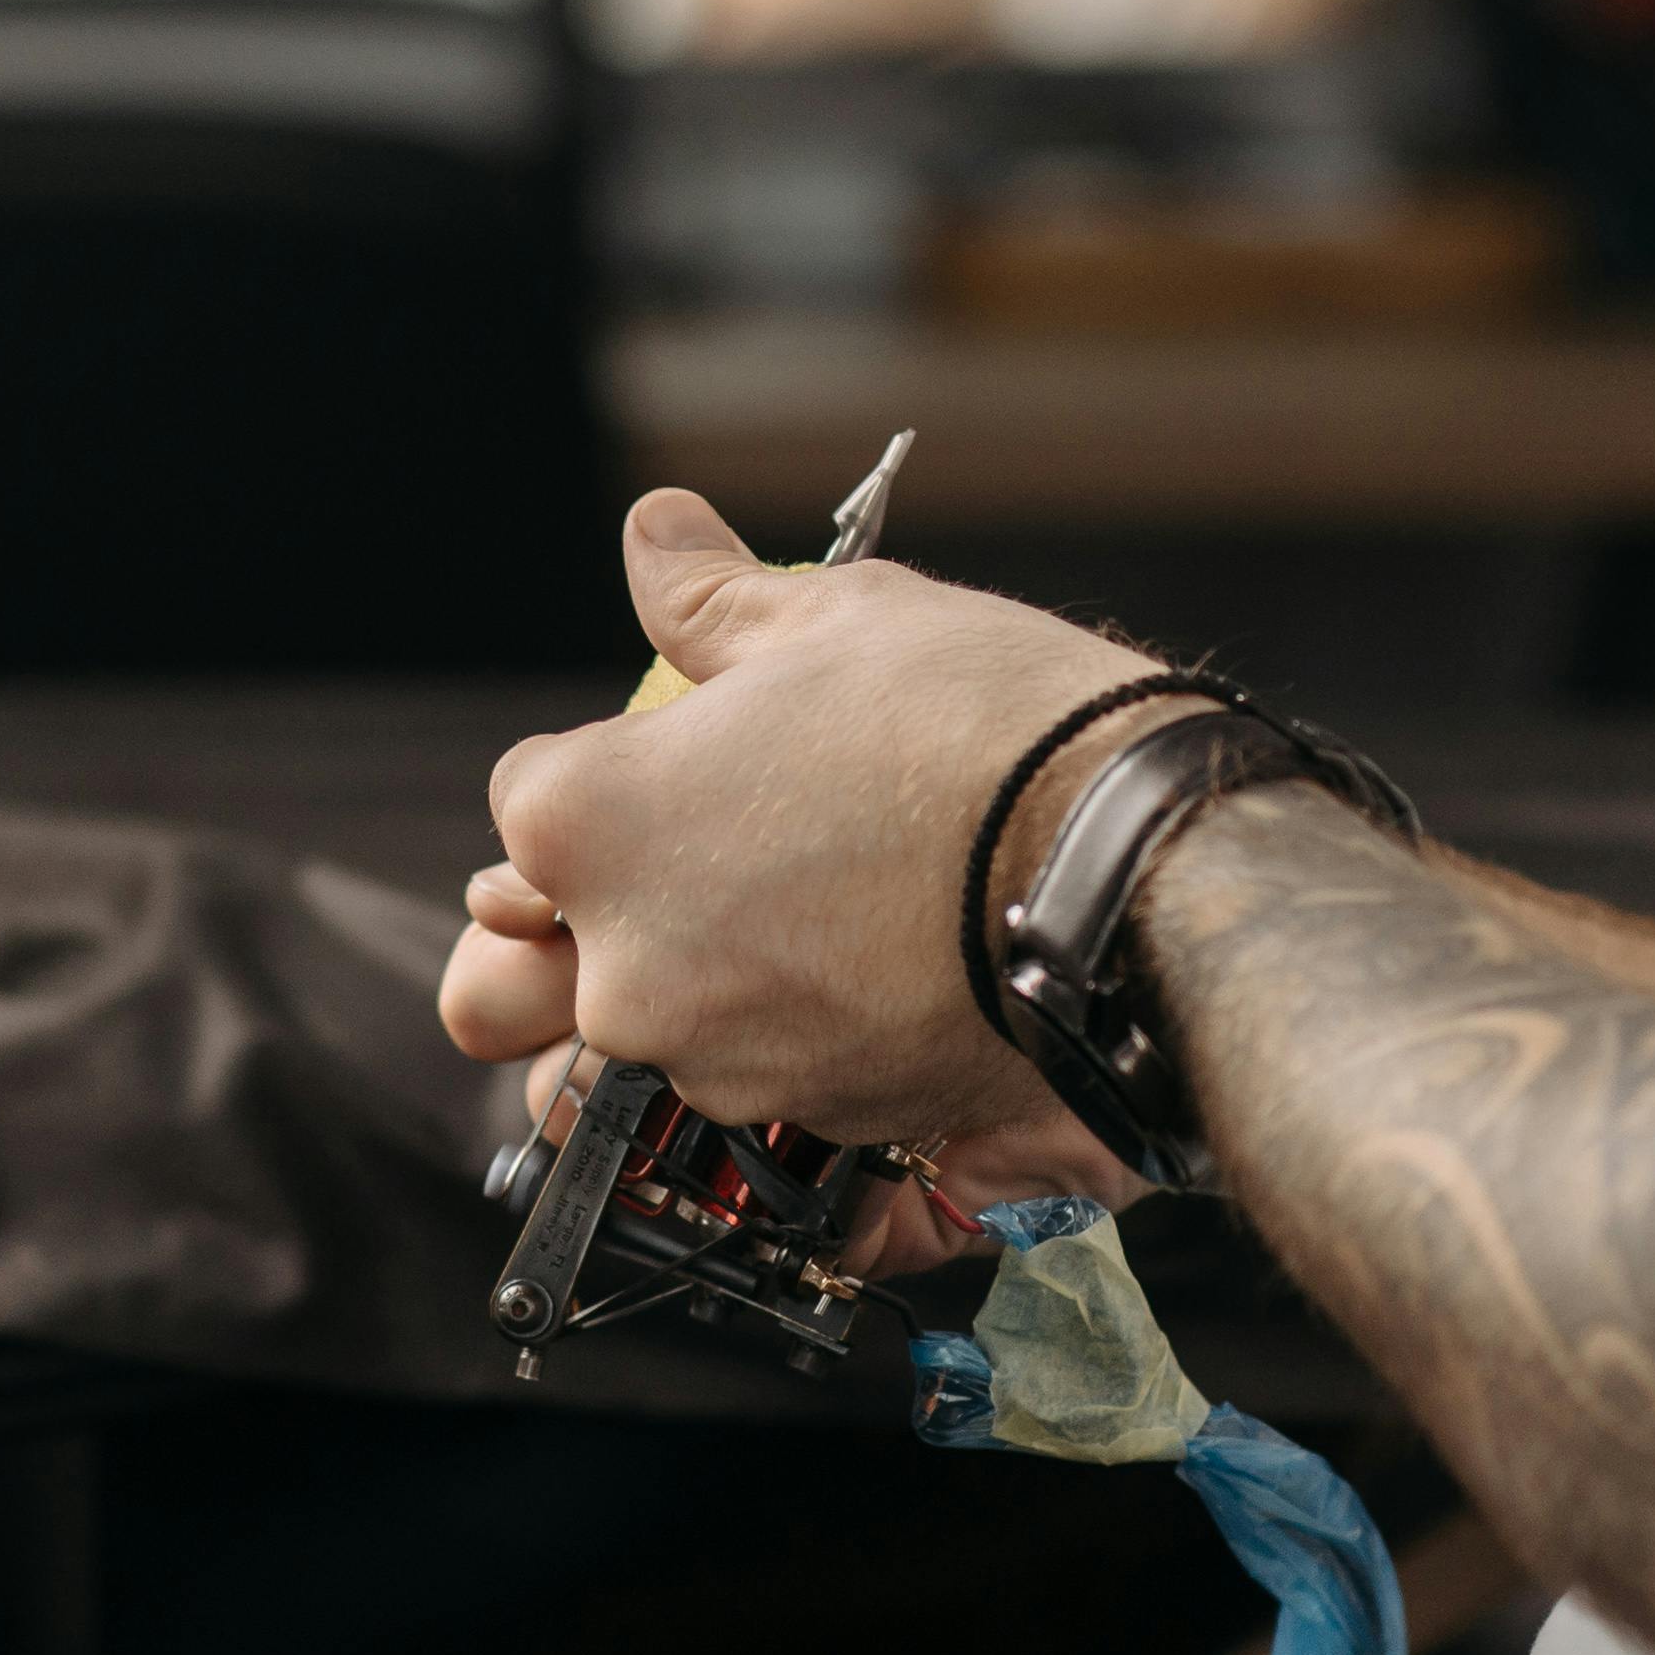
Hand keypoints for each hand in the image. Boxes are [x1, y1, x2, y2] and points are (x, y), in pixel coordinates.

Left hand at [435, 486, 1166, 1205]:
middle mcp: (622, 968)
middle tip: (711, 864)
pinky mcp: (810, 1123)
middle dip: (590, 924)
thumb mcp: (834, 616)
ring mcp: (714, 1061)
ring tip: (810, 921)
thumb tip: (650, 531)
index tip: (694, 757)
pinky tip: (876, 974)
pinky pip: (758, 1094)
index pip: (523, 805)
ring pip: (648, 1041)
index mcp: (585, 825)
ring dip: (698, 992)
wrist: (1131, 866)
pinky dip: (797, 1044)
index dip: (609, 771)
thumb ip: (706, 596)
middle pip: (532, 967)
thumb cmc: (976, 721)